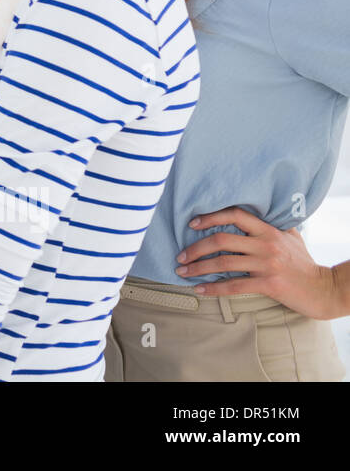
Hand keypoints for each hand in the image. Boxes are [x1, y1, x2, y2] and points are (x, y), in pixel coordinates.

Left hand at [177, 206, 343, 319]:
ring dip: (198, 268)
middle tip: (180, 255)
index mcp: (268, 230)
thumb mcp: (290, 238)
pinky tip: (200, 289)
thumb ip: (271, 226)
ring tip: (182, 272)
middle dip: (195, 248)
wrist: (324, 289)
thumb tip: (252, 217)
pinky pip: (234, 285)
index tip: (191, 224)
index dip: (210, 217)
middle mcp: (266, 244)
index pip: (234, 215)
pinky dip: (213, 288)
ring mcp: (267, 264)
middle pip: (221, 240)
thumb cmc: (304, 263)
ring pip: (223, 263)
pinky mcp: (269, 284)